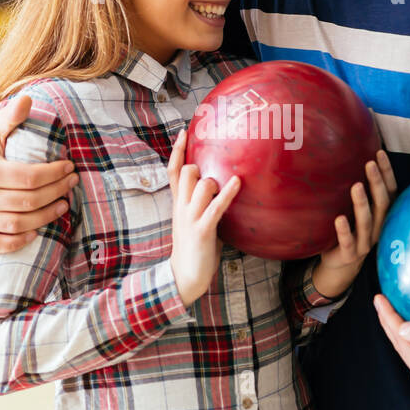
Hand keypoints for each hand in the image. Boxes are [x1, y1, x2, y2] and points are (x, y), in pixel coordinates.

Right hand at [0, 94, 79, 251]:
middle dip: (56, 192)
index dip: (54, 173)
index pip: (30, 177)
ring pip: (18, 224)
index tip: (70, 166)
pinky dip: (17, 242)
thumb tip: (28, 99)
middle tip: (72, 183)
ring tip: (64, 205)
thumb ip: (11, 115)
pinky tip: (37, 231)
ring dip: (45, 217)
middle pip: (29, 201)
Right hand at [167, 129, 240, 306]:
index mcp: (179, 205)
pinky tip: (237, 182)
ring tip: (228, 185)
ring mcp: (190, 218)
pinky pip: (215, 206)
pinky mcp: (202, 230)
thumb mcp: (195, 221)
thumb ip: (203, 205)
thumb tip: (221, 189)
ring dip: (214, 182)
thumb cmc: (195, 250)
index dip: (176, 150)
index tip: (183, 131)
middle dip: (198, 166)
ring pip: (200, 184)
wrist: (184, 278)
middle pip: (185, 172)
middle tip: (213, 174)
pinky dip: (227, 193)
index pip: (172, 171)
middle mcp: (181, 208)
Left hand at [312, 150, 396, 299]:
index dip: (387, 173)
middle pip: (381, 204)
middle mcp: (378, 228)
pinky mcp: (349, 254)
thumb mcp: (360, 211)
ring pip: (366, 223)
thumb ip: (362, 192)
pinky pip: (348, 242)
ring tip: (356, 186)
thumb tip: (356, 157)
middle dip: (377, 183)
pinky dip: (344, 231)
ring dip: (362, 204)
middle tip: (369, 163)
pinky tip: (339, 219)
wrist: (341, 266)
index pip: (390, 191)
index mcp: (382, 216)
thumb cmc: (352, 230)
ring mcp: (365, 243)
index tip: (379, 152)